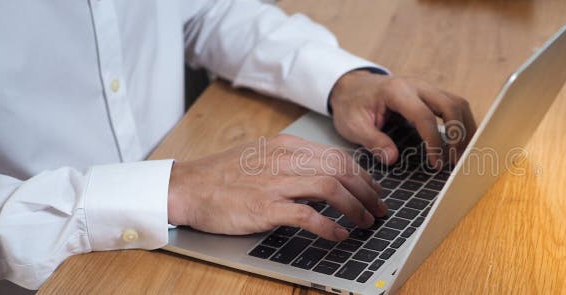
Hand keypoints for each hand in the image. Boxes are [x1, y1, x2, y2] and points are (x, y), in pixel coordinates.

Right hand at [167, 134, 387, 240]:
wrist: (187, 187)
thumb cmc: (222, 176)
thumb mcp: (262, 157)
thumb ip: (293, 163)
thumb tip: (328, 178)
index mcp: (286, 145)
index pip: (337, 156)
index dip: (362, 176)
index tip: (374, 191)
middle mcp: (284, 159)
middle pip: (341, 169)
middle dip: (367, 192)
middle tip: (378, 209)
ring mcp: (274, 182)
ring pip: (330, 187)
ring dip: (355, 207)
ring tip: (365, 222)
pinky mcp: (264, 207)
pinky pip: (307, 215)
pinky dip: (330, 226)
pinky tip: (340, 234)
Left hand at [329, 70, 476, 167]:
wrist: (351, 86)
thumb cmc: (352, 105)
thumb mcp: (353, 126)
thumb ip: (373, 141)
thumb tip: (392, 158)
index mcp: (396, 92)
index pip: (425, 116)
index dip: (435, 142)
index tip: (437, 163)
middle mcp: (416, 85)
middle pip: (451, 105)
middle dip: (459, 134)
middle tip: (456, 161)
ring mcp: (426, 88)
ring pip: (458, 103)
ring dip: (466, 129)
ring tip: (463, 154)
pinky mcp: (430, 94)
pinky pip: (454, 105)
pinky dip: (462, 124)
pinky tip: (460, 143)